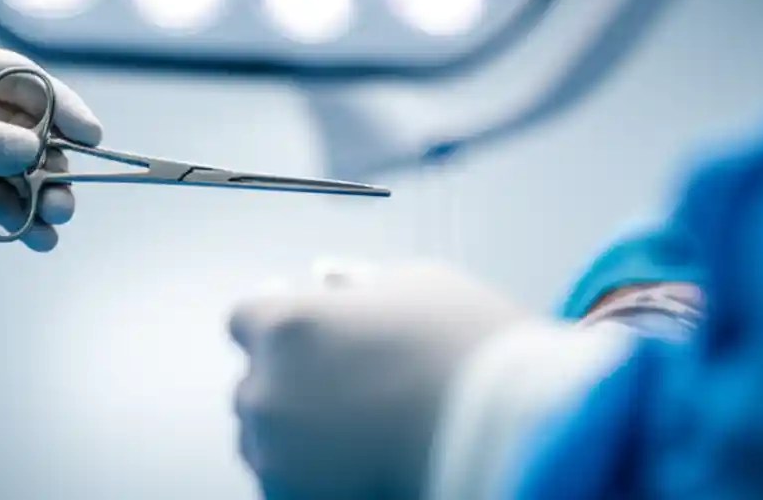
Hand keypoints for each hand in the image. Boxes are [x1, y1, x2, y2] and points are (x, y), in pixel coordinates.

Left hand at [0, 33, 100, 248]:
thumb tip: (32, 149)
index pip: (17, 78)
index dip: (58, 104)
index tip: (90, 135)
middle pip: (26, 125)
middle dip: (52, 159)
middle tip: (66, 195)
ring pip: (16, 166)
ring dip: (39, 193)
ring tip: (52, 222)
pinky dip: (17, 216)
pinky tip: (32, 238)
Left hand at [229, 263, 527, 499]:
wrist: (515, 437)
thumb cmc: (473, 354)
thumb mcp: (418, 286)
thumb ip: (359, 284)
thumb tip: (332, 282)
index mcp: (288, 325)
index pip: (247, 318)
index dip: (278, 321)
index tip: (303, 327)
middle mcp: (268, 391)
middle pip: (256, 381)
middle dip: (290, 378)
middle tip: (346, 383)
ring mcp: (279, 456)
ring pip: (266, 440)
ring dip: (296, 430)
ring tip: (359, 428)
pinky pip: (286, 484)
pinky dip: (312, 474)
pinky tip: (362, 461)